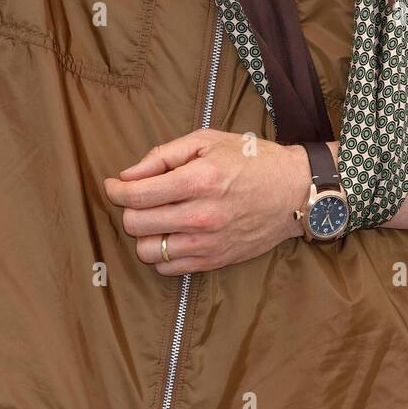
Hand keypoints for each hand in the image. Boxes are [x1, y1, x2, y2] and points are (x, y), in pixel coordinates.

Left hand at [103, 130, 309, 274]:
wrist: (293, 190)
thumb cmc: (251, 159)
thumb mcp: (208, 140)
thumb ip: (163, 155)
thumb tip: (128, 175)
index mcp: (198, 180)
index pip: (136, 195)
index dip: (115, 190)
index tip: (114, 185)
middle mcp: (200, 215)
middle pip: (135, 224)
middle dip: (127, 209)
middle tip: (136, 199)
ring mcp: (208, 242)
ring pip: (147, 251)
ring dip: (143, 234)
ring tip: (154, 219)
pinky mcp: (215, 260)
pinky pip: (168, 268)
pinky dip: (160, 254)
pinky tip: (170, 235)